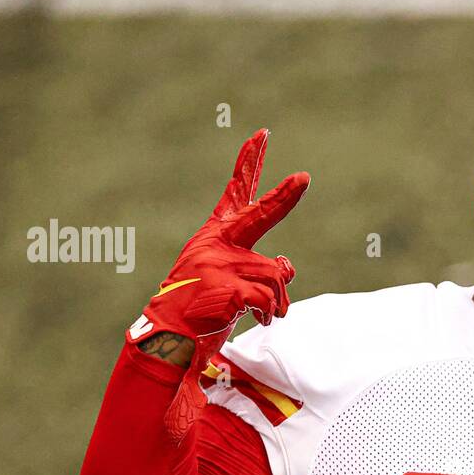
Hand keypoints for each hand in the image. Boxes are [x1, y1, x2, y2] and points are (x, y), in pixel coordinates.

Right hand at [127, 129, 309, 440]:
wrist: (169, 340)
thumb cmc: (203, 310)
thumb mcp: (233, 283)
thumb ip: (261, 268)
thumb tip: (289, 266)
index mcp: (216, 236)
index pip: (235, 193)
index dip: (248, 162)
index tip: (262, 134)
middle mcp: (217, 243)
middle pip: (260, 216)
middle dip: (284, 197)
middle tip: (304, 178)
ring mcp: (219, 264)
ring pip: (276, 275)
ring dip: (279, 301)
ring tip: (263, 315)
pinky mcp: (224, 289)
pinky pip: (268, 299)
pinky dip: (270, 313)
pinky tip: (259, 321)